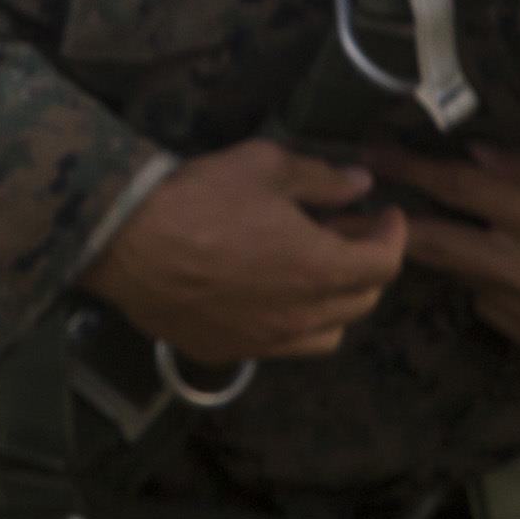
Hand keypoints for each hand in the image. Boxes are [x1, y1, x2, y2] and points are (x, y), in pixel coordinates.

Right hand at [80, 140, 407, 361]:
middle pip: (361, 302)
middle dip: (367, 265)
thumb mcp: (267, 166)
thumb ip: (321, 180)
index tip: (385, 214)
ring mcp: (264, 341)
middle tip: (349, 232)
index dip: (393, 236)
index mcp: (320, 269)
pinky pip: (279, 346)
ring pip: (327, 334)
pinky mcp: (228, 352)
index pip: (384, 264)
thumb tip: (358, 185)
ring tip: (314, 271)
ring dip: (335, 303)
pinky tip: (267, 293)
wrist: (126, 241)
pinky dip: (292, 322)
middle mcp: (301, 317)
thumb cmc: (200, 196)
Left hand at [362, 148, 519, 363]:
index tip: (372, 156)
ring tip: (491, 241)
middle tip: (378, 209)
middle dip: (403, 226)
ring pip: (469, 284)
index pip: (454, 189)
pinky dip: (502, 292)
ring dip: (467, 261)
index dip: (407, 169)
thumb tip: (475, 158)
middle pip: (437, 248)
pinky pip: (501, 314)